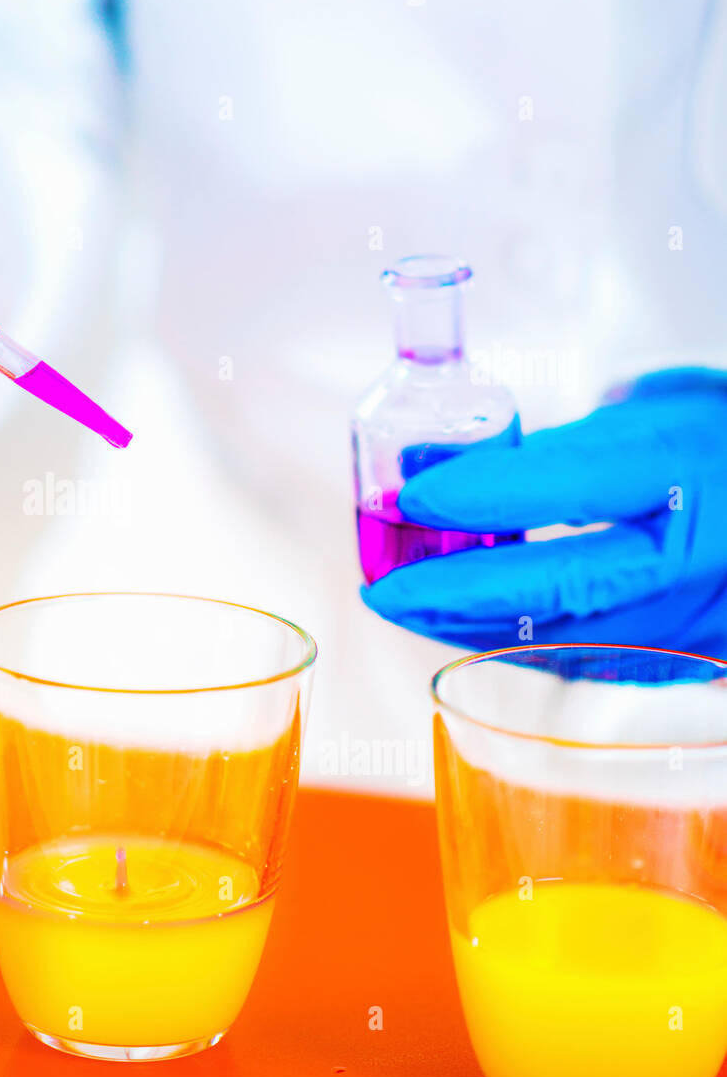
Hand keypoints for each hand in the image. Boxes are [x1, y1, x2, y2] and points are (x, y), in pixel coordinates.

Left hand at [361, 371, 726, 655]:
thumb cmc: (715, 449)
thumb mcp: (649, 416)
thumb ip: (551, 450)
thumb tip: (440, 470)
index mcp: (689, 468)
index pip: (576, 481)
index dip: (486, 493)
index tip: (415, 497)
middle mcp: (694, 557)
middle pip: (560, 585)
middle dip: (454, 592)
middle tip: (381, 590)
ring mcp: (690, 620)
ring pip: (563, 640)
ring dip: (470, 626)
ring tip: (405, 607)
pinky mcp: (679, 659)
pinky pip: (582, 660)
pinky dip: (512, 643)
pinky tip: (462, 627)